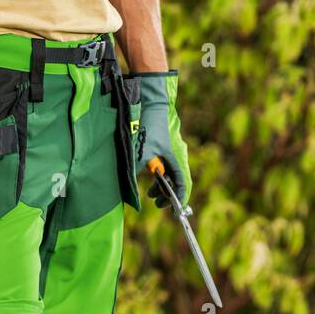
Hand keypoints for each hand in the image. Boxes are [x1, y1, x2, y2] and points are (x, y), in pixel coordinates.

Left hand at [130, 69, 190, 208]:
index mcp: (176, 157)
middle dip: (168, 194)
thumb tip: (132, 189)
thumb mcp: (140, 152)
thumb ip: (137, 171)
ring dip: (161, 184)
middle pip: (177, 180)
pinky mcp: (164, 145)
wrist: (151, 102)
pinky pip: (165, 165)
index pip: (182, 183)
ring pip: (170, 173)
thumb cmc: (147, 126)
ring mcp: (171, 150)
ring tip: (150, 193)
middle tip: (157, 204)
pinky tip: (148, 176)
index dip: (179, 199)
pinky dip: (158, 174)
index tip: (174, 211)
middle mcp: (177, 154)